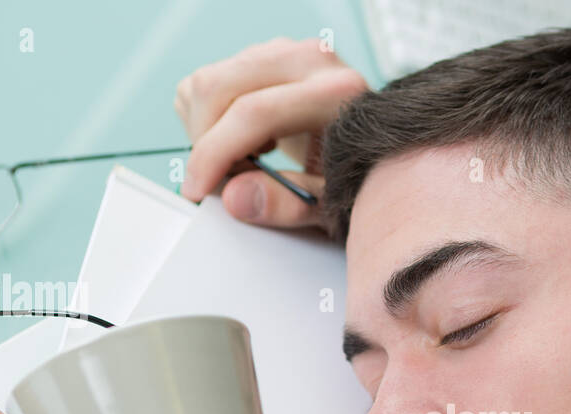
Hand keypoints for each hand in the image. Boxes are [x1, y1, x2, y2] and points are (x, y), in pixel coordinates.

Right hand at [174, 36, 367, 229]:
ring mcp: (285, 51)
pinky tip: (249, 139)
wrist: (373, 146)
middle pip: (216, 87)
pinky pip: (207, 81)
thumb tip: (234, 198)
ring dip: (206, 131)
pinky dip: (210, 117)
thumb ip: (288, 205)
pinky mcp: (266, 55)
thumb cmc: (356, 175)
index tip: (197, 190)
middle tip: (226, 181)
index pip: (255, 112)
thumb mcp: (332, 202)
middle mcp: (309, 60)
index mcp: (336, 92)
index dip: (215, 154)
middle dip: (204, 142)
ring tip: (248, 161)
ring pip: (205, 82)